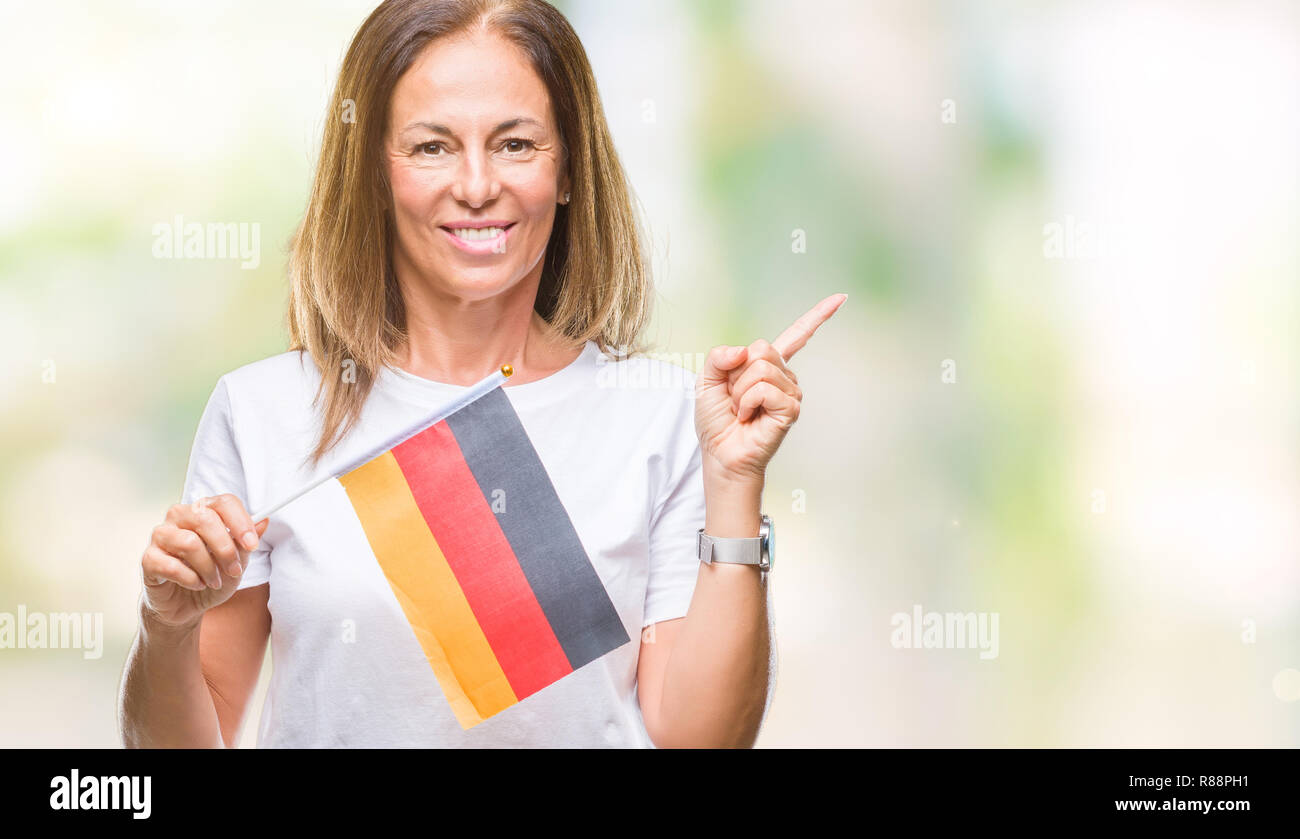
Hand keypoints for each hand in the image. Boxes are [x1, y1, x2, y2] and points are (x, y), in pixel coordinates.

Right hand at [140, 494, 268, 628]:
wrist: (186, 605)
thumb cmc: (211, 577)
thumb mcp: (236, 562)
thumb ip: (246, 543)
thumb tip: (264, 521)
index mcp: (204, 510)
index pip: (224, 502)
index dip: (241, 522)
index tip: (252, 545)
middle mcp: (180, 516)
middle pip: (206, 519)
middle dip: (225, 549)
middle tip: (234, 569)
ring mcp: (160, 535)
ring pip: (189, 542)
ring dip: (208, 567)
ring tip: (214, 581)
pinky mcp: (148, 558)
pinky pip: (171, 565)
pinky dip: (190, 579)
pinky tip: (196, 584)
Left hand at [695, 293, 846, 484]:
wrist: (720, 453)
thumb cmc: (716, 420)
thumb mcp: (707, 380)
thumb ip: (719, 357)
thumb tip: (743, 350)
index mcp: (768, 365)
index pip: (797, 335)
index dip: (818, 316)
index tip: (842, 298)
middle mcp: (784, 376)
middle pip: (761, 349)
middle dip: (737, 374)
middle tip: (736, 398)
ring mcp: (791, 392)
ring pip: (760, 370)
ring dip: (740, 392)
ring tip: (742, 410)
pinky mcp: (791, 408)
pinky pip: (764, 389)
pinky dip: (748, 402)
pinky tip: (750, 417)